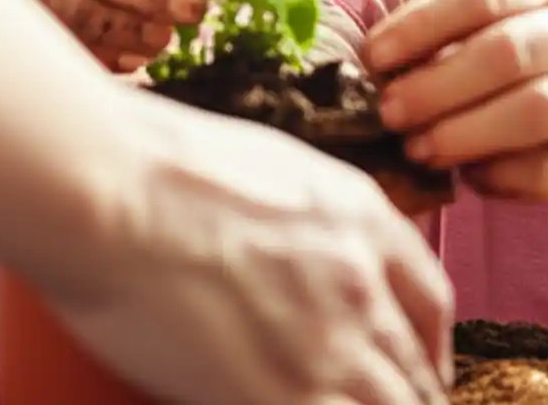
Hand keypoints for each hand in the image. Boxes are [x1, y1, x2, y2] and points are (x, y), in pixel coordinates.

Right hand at [23, 92, 453, 403]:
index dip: (431, 346)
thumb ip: (312, 218)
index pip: (431, 301)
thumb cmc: (165, 166)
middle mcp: (362, 284)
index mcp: (364, 220)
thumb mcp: (274, 166)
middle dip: (413, 396)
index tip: (422, 367)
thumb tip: (307, 254)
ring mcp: (328, 346)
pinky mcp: (284, 396)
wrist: (116, 190)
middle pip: (416, 370)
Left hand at [362, 0, 547, 199]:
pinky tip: (478, 181)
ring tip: (421, 151)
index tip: (372, 57)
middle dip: (436, 86)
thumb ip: (472, 27)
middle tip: (388, 115)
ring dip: (468, 133)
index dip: (419, 25)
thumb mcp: (538, 13)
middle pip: (506, 52)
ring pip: (536, 110)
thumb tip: (380, 65)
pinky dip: (514, 178)